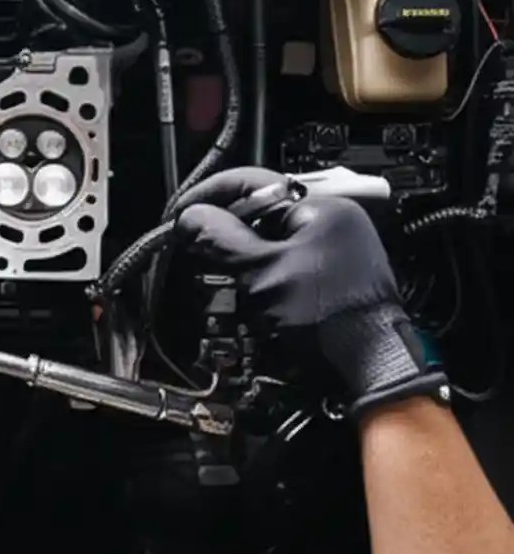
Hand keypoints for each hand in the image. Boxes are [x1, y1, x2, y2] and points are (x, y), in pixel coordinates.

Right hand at [173, 168, 446, 417]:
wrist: (370, 369)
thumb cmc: (328, 318)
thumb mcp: (262, 273)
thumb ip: (221, 239)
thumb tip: (190, 217)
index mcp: (321, 209)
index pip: (251, 184)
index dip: (209, 197)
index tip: (182, 216)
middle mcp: (330, 223)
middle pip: (257, 214)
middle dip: (223, 233)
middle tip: (193, 249)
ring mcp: (332, 252)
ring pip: (268, 242)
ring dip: (238, 258)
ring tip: (215, 276)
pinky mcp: (329, 279)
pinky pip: (282, 265)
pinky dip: (258, 276)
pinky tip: (244, 295)